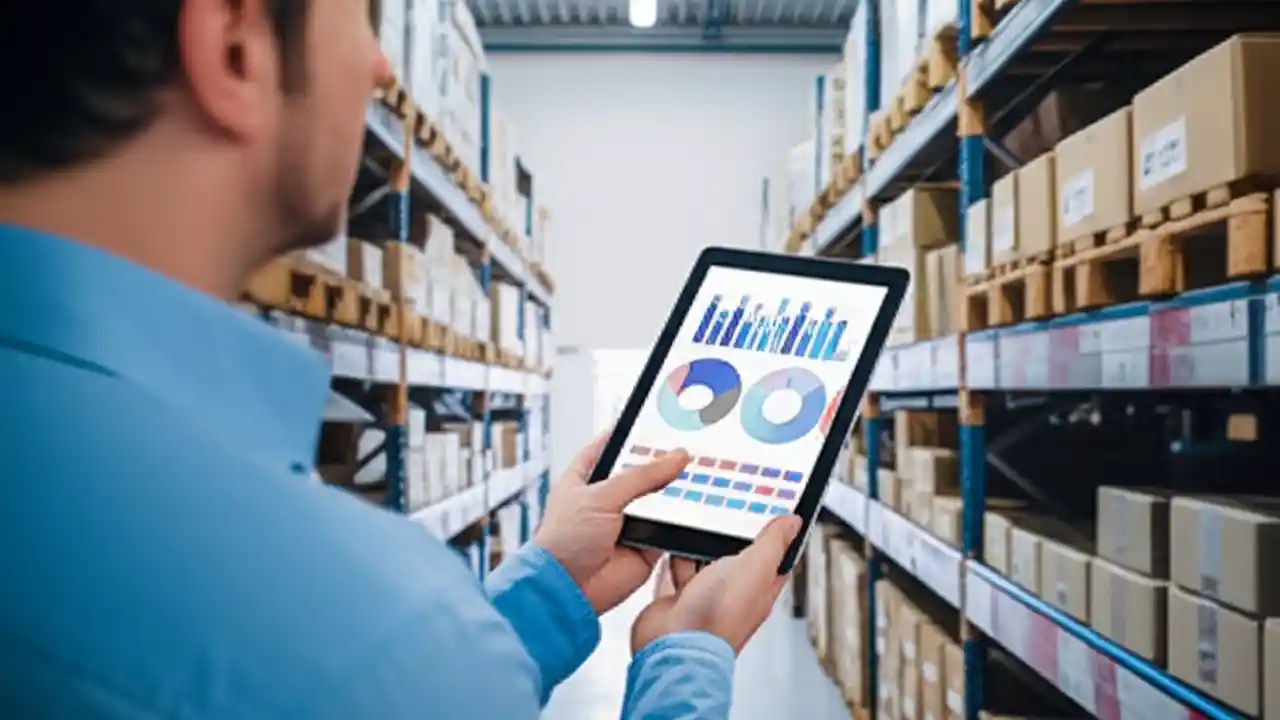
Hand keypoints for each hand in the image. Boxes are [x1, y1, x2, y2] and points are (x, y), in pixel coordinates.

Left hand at [535, 433, 690, 613]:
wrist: (568, 591)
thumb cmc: (565, 541)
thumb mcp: (601, 496)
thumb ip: (641, 477)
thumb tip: (676, 457)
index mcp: (587, 477)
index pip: (612, 446)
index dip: (633, 434)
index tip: (658, 420)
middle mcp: (607, 498)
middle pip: (643, 473)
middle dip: (665, 464)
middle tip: (693, 447)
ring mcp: (627, 522)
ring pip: (660, 500)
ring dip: (677, 493)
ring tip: (704, 472)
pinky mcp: (645, 545)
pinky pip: (671, 528)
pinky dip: (683, 521)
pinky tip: (702, 507)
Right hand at [631, 515, 801, 654]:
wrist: (674, 644)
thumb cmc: (719, 617)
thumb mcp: (756, 568)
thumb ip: (773, 543)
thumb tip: (793, 523)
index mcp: (759, 588)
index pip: (775, 559)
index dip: (777, 536)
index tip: (775, 513)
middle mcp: (732, 593)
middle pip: (737, 557)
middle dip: (731, 535)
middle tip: (730, 510)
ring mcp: (703, 595)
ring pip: (703, 561)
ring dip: (699, 544)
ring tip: (697, 522)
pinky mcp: (677, 598)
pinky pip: (675, 570)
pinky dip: (673, 556)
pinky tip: (671, 544)